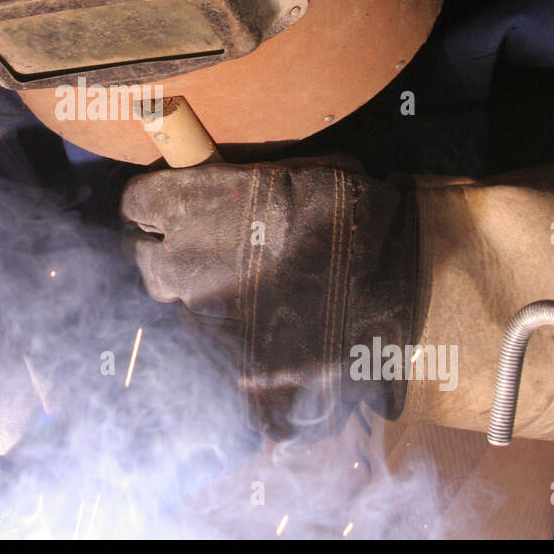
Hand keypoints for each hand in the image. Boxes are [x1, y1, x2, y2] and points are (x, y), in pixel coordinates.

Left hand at [120, 158, 418, 438]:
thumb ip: (235, 182)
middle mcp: (187, 268)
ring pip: (183, 318)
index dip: (154, 208)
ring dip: (207, 309)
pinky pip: (222, 377)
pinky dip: (244, 369)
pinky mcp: (242, 380)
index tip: (166, 212)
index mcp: (195, 207)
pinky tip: (272, 351)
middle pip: (149, 263)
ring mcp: (209, 329)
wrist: (414, 285)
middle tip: (207, 258)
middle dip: (172, 258)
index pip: (138, 205)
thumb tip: (202, 178)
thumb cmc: (358, 216)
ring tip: (251, 303)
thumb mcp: (294, 173)